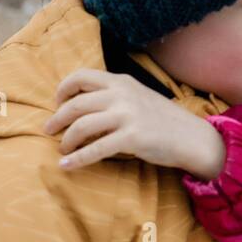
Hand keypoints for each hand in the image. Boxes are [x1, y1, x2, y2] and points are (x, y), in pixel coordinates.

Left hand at [41, 68, 226, 178]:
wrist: (192, 137)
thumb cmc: (162, 120)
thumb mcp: (138, 97)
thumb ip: (114, 96)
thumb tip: (82, 105)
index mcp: (122, 82)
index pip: (81, 76)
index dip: (63, 90)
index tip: (57, 103)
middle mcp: (122, 95)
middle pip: (76, 104)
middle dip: (57, 119)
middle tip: (49, 131)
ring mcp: (127, 116)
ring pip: (81, 126)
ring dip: (66, 140)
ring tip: (62, 149)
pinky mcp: (132, 138)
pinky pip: (96, 149)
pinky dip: (77, 159)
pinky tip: (66, 165)